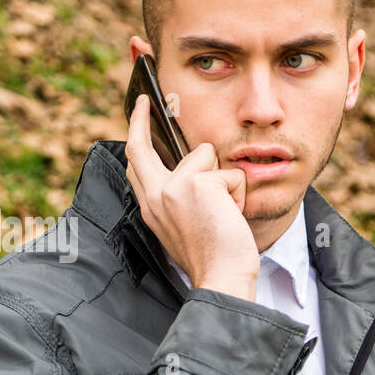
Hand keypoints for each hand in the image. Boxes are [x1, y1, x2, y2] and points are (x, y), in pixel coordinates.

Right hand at [125, 95, 259, 301]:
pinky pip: (230, 173)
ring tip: (224, 211)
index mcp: (151, 207)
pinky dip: (238, 193)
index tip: (140, 115)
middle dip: (142, 119)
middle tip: (146, 98)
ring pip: (205, 155)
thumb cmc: (211, 257)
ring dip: (223, 180)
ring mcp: (173, 188)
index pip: (135, 165)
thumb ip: (179, 197)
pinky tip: (232, 216)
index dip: (136, 137)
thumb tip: (196, 166)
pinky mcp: (198, 184)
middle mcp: (156, 195)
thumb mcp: (183, 225)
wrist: (221, 276)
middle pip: (141, 147)